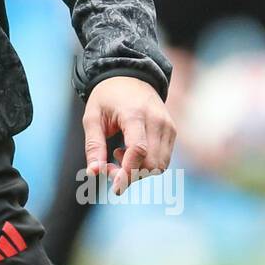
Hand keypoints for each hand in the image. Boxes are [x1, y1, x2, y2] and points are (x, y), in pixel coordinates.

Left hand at [83, 76, 175, 195]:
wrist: (131, 76)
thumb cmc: (107, 97)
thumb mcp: (92, 117)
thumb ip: (93, 145)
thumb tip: (93, 173)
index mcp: (134, 114)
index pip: (138, 150)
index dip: (128, 173)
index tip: (115, 188)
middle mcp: (157, 120)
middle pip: (151, 163)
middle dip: (130, 175)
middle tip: (109, 166)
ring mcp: (168, 126)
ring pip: (160, 165)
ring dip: (139, 172)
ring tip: (119, 156)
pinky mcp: (172, 131)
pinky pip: (164, 160)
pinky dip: (148, 165)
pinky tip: (131, 152)